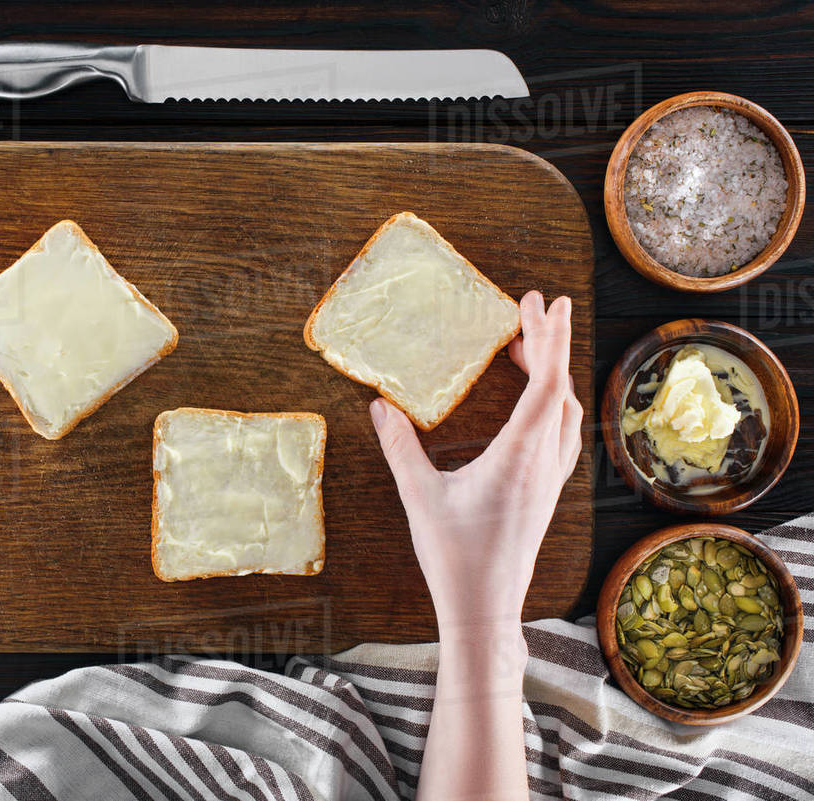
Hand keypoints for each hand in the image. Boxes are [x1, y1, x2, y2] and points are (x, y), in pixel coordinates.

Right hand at [369, 291, 581, 630]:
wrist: (484, 608)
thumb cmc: (453, 555)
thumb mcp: (418, 496)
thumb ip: (400, 447)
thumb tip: (380, 405)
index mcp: (520, 456)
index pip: (546, 383)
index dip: (548, 338)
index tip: (542, 303)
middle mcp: (544, 463)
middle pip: (560, 389)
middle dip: (551, 344)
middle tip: (535, 309)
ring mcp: (550, 479)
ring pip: (565, 412)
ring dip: (552, 375)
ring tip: (528, 349)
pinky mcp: (545, 491)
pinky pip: (560, 433)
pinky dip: (551, 404)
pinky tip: (532, 403)